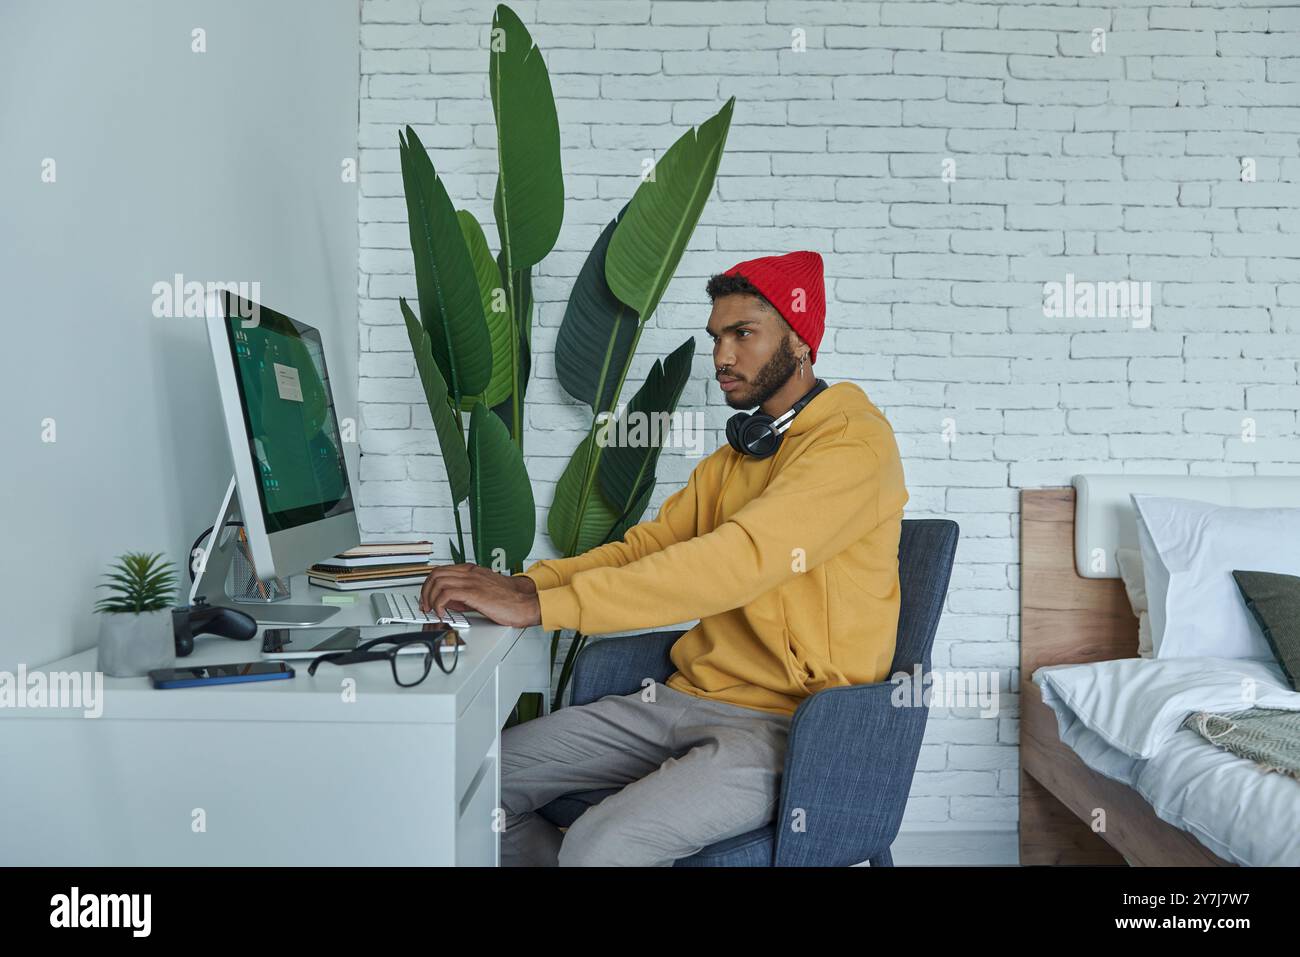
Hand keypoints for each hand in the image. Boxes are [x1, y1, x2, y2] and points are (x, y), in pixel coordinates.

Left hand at [418, 563, 541, 627]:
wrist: (525, 603)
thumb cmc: (508, 600)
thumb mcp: (483, 592)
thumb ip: (466, 594)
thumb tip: (451, 602)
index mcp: (472, 570)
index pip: (441, 570)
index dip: (429, 585)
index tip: (427, 598)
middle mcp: (470, 573)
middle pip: (436, 574)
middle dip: (425, 591)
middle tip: (425, 606)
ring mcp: (472, 581)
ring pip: (438, 581)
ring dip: (430, 598)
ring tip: (432, 610)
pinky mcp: (474, 593)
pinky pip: (446, 594)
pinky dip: (439, 604)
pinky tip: (442, 613)